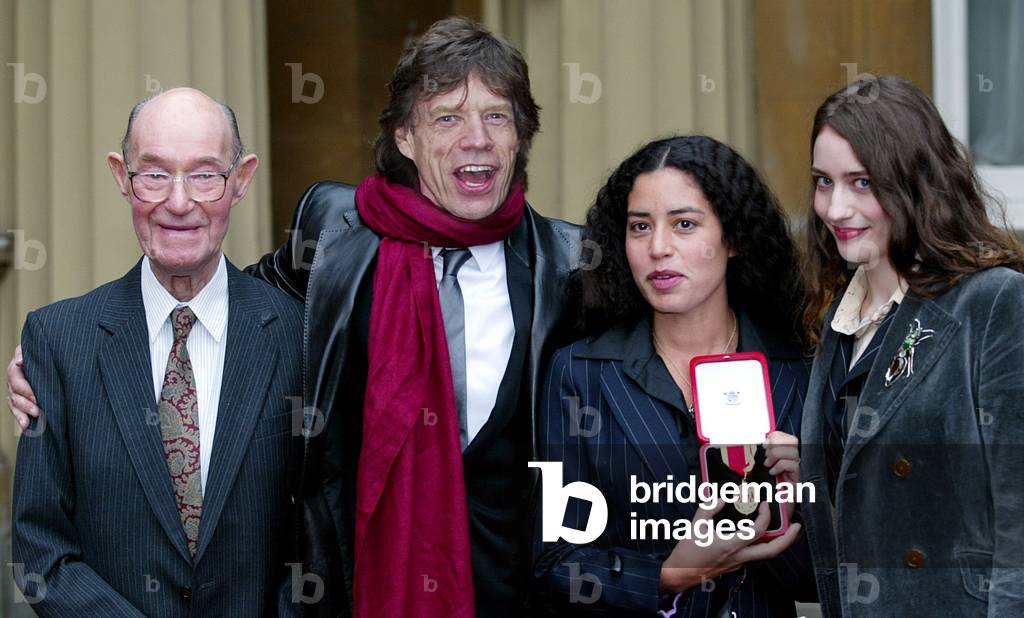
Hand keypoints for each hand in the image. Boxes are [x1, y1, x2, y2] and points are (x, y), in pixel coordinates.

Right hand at [7, 345, 37, 429]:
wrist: (43, 358)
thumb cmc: (39, 353)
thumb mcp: (32, 349)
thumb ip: (24, 353)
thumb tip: (19, 361)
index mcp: (15, 369)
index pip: (17, 381)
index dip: (26, 391)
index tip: (36, 398)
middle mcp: (13, 382)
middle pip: (15, 395)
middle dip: (26, 405)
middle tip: (37, 411)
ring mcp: (15, 392)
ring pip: (15, 405)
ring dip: (21, 415)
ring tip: (28, 423)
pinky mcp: (20, 400)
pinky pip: (17, 411)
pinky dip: (21, 419)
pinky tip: (25, 427)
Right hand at [659, 500, 801, 592]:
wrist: (681, 572)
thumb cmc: (688, 551)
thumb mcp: (695, 525)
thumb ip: (709, 508)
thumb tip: (722, 498)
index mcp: (730, 544)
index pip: (757, 531)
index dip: (765, 516)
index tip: (764, 504)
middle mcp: (739, 556)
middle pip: (772, 551)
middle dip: (788, 539)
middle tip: (797, 527)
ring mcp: (740, 562)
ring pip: (766, 555)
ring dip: (779, 543)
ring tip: (786, 531)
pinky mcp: (737, 564)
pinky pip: (756, 555)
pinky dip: (764, 545)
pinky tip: (763, 536)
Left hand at [763, 430, 799, 517]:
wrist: (775, 514)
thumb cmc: (766, 494)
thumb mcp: (760, 473)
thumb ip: (760, 459)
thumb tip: (755, 445)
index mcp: (784, 458)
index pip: (787, 437)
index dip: (777, 436)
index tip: (765, 442)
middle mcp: (793, 463)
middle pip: (793, 440)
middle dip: (777, 443)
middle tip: (766, 454)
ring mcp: (798, 471)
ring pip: (793, 451)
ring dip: (777, 455)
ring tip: (768, 465)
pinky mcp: (799, 480)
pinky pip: (793, 465)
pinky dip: (781, 466)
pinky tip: (773, 473)